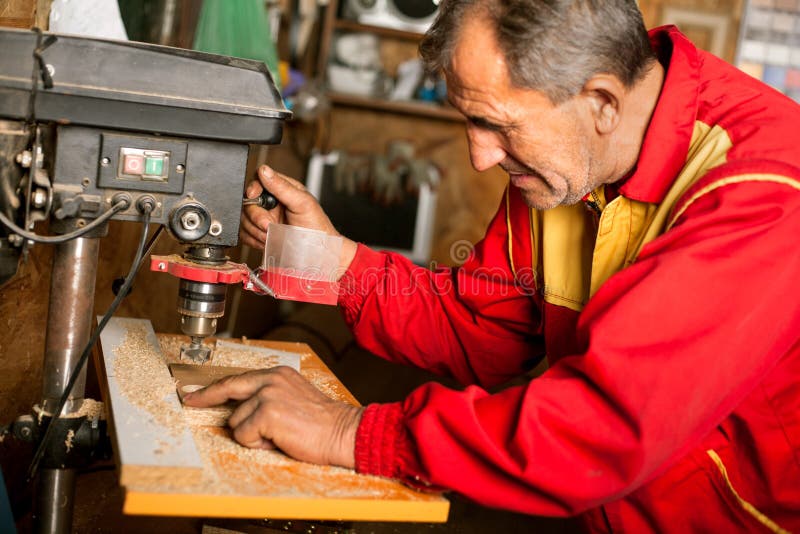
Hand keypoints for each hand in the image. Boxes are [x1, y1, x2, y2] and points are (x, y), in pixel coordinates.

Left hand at [182, 366, 362, 467]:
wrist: (341, 432)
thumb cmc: (320, 422)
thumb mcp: (293, 398)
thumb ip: (268, 397)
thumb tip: (240, 409)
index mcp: (278, 374)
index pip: (238, 379)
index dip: (214, 388)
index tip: (195, 393)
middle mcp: (271, 380)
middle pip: (227, 388)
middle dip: (205, 397)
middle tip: (189, 401)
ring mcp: (268, 395)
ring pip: (236, 421)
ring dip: (252, 434)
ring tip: (277, 435)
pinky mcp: (267, 414)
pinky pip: (244, 435)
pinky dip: (258, 443)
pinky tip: (279, 439)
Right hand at [239, 166, 357, 271]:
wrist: (318, 255)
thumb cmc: (317, 229)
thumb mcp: (302, 203)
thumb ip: (282, 186)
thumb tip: (265, 170)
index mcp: (283, 190)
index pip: (258, 181)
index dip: (253, 189)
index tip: (254, 196)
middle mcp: (272, 204)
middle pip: (248, 202)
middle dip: (256, 216)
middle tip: (269, 225)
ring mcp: (265, 220)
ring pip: (244, 219)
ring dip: (256, 230)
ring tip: (273, 235)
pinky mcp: (259, 235)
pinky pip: (244, 234)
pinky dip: (254, 240)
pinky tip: (267, 241)